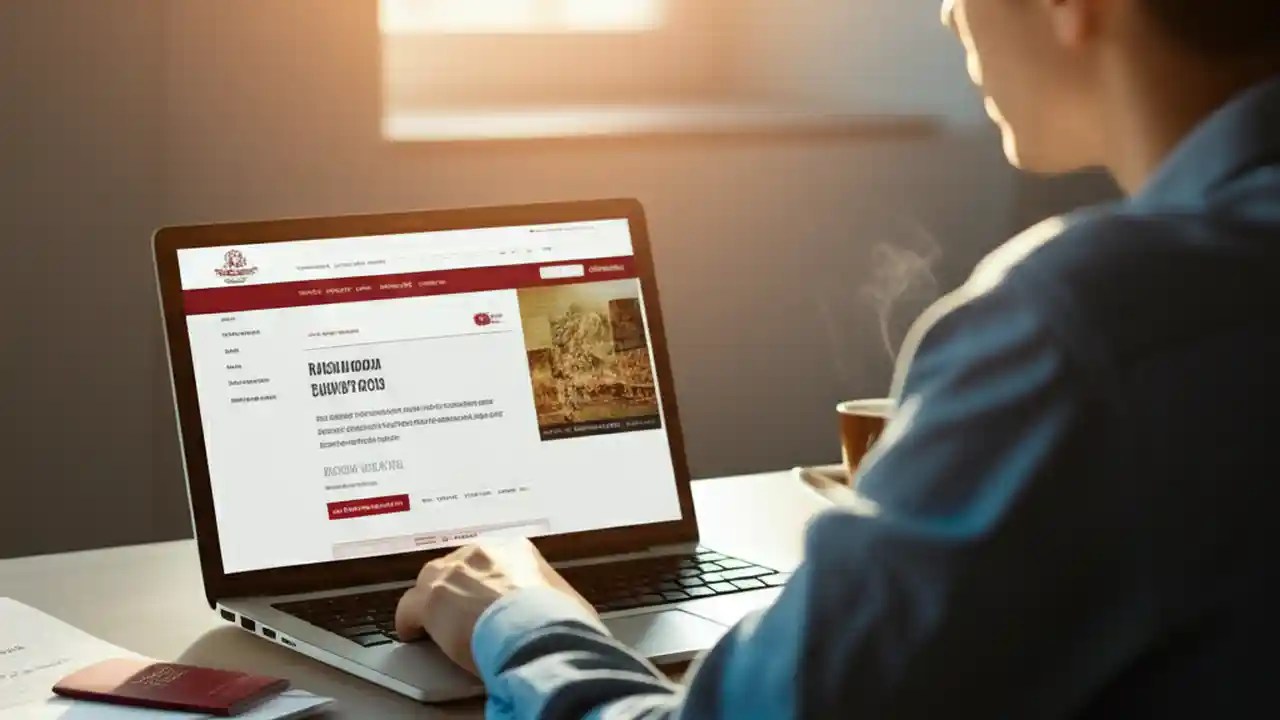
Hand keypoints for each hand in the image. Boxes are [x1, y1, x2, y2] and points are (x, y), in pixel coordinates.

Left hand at [394, 539, 594, 674]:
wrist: (537, 632)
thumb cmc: (559, 620)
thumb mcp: (567, 601)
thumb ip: (553, 599)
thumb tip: (564, 614)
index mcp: (516, 549)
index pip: (490, 561)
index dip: (486, 583)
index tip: (486, 600)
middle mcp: (481, 553)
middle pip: (458, 567)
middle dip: (459, 588)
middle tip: (463, 615)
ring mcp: (453, 572)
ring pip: (432, 582)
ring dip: (435, 602)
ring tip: (437, 625)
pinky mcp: (432, 598)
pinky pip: (410, 608)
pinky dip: (411, 623)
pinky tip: (414, 635)